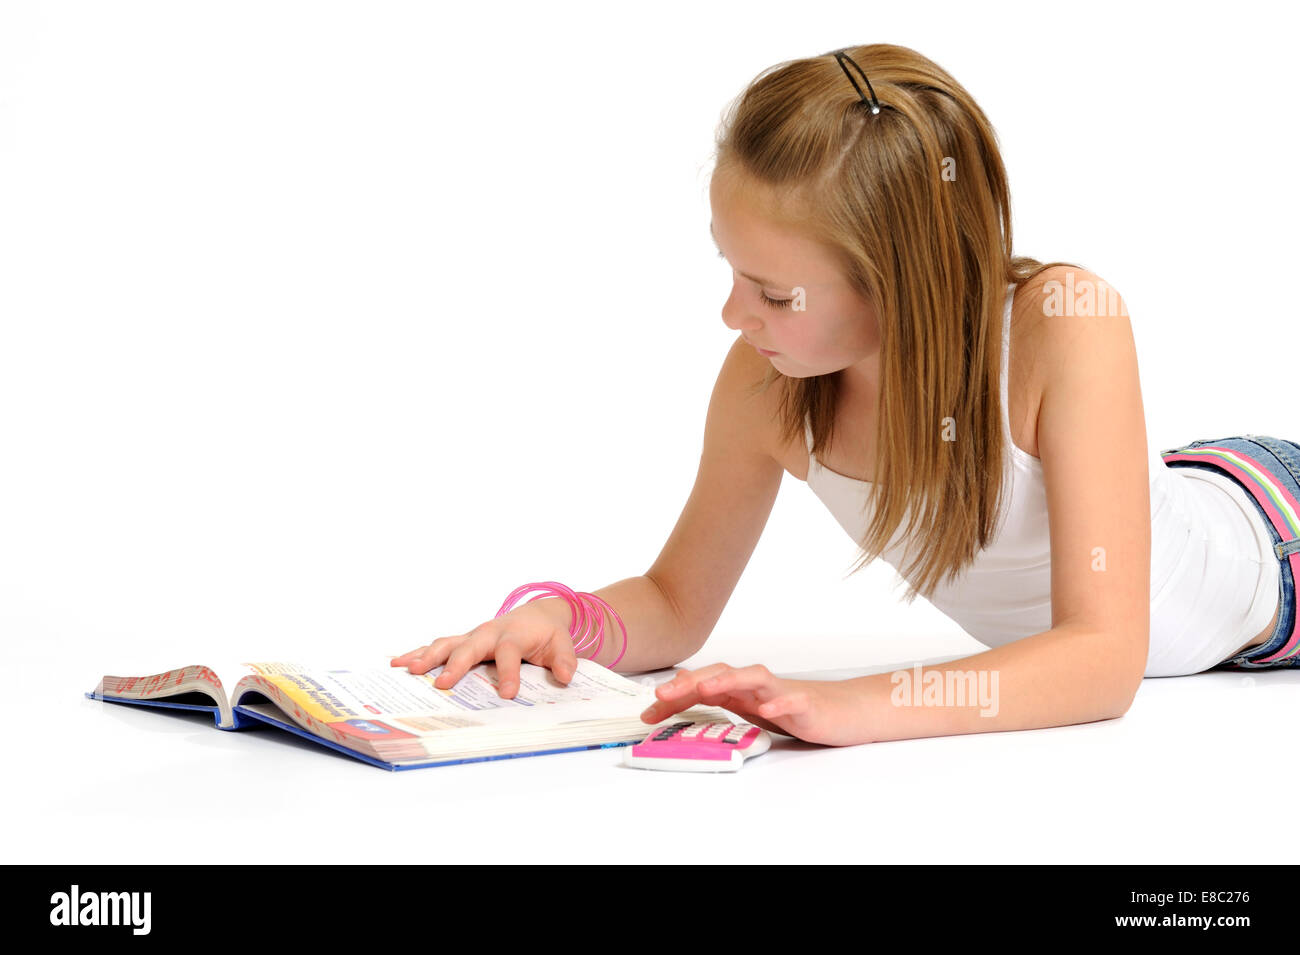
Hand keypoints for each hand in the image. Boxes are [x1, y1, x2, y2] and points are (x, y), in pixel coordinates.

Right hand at [389, 599, 576, 699]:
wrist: (538, 613)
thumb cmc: (547, 633)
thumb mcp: (562, 645)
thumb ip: (565, 660)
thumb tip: (566, 677)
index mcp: (514, 635)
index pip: (509, 654)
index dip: (508, 674)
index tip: (507, 694)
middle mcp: (489, 633)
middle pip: (470, 646)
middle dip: (456, 665)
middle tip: (442, 685)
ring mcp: (472, 636)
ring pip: (447, 643)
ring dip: (427, 656)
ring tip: (407, 670)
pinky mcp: (463, 641)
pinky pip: (438, 646)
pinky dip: (417, 652)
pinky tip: (397, 663)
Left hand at [639, 662, 868, 745]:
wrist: (844, 711)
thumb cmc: (794, 709)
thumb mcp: (750, 708)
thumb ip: (719, 703)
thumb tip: (682, 698)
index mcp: (740, 690)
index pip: (701, 686)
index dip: (674, 697)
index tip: (647, 714)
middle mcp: (757, 686)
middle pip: (721, 674)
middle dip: (690, 683)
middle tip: (663, 695)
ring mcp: (781, 692)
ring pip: (753, 678)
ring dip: (727, 681)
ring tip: (705, 689)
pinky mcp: (807, 705)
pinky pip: (792, 701)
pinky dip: (779, 702)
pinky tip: (767, 709)